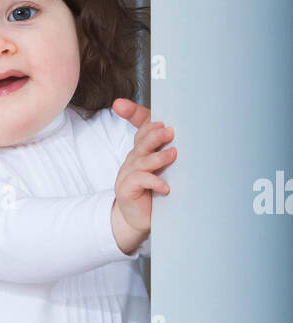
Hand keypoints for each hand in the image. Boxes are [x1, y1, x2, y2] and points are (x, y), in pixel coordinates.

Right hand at [110, 97, 176, 252]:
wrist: (137, 219)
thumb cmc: (155, 192)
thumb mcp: (165, 169)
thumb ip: (173, 154)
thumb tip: (200, 139)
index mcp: (142, 150)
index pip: (139, 126)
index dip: (131, 112)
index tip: (121, 104)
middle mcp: (133, 159)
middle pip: (141, 141)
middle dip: (154, 134)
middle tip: (170, 131)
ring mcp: (128, 173)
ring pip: (141, 160)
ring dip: (158, 157)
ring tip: (173, 154)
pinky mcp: (127, 189)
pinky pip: (139, 181)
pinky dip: (153, 182)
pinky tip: (165, 186)